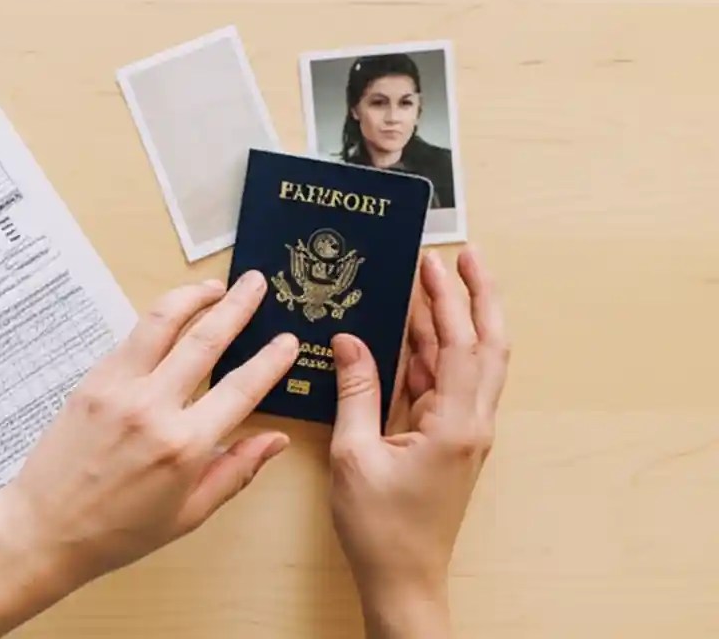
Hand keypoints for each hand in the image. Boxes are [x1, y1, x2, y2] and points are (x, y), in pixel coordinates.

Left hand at [0, 270, 299, 591]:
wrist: (45, 527)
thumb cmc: (118, 531)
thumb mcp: (189, 514)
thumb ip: (235, 471)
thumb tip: (275, 440)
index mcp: (184, 446)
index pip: (240, 389)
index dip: (270, 361)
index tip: (289, 340)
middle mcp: (153, 408)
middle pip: (205, 340)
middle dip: (236, 306)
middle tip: (255, 283)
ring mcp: (118, 389)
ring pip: (161, 323)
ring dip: (192, 297)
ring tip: (214, 286)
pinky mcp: (92, 381)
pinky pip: (131, 340)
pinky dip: (156, 321)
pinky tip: (173, 318)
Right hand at [327, 247, 509, 637]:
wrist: (403, 580)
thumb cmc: (380, 528)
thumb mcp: (353, 454)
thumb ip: (355, 391)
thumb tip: (349, 339)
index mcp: (456, 426)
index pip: (462, 345)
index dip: (450, 300)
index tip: (435, 262)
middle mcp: (472, 424)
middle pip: (487, 345)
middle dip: (476, 297)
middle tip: (460, 256)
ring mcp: (465, 433)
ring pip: (470, 363)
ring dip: (453, 323)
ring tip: (428, 286)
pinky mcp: (451, 442)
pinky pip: (448, 386)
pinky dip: (434, 356)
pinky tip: (411, 337)